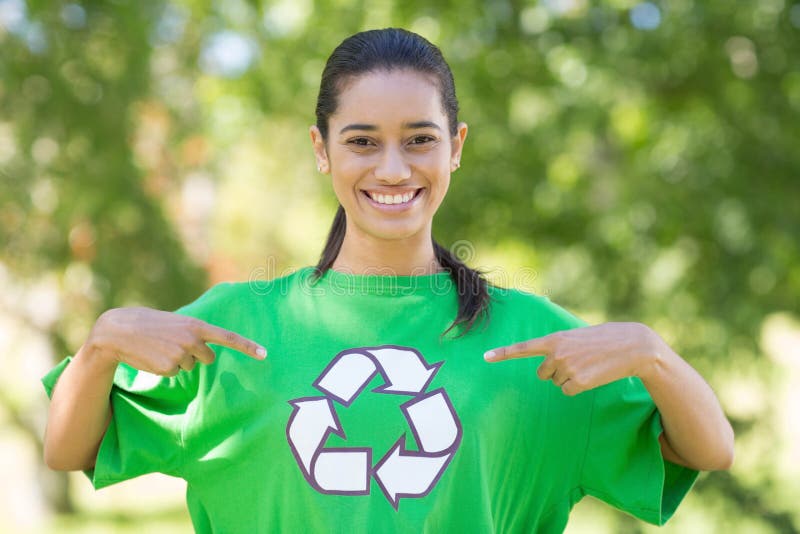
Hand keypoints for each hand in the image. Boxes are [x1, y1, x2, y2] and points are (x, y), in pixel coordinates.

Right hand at [86, 307, 266, 376]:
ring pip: (189, 367)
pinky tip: (152, 357)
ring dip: (177, 361)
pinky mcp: (167, 367)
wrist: (118, 331)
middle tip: (173, 344)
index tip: (265, 354)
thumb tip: (208, 354)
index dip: (247, 346)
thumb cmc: (149, 325)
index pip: (228, 337)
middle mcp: (192, 339)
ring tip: (159, 348)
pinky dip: (164, 368)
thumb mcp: (176, 323)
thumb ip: (194, 333)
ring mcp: (180, 354)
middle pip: (207, 358)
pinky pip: (174, 373)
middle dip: (195, 356)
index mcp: (196, 325)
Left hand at [483, 322, 659, 395]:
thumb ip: (559, 346)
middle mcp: (556, 353)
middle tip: (578, 361)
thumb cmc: (605, 339)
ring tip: (589, 365)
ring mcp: (566, 368)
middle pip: (542, 374)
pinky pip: (567, 392)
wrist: (632, 346)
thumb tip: (547, 367)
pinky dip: (578, 387)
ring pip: (556, 383)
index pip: (523, 348)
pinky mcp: (577, 382)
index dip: (503, 353)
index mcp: (555, 338)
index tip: (485, 358)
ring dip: (570, 378)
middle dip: (556, 371)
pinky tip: (592, 376)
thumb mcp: (577, 336)